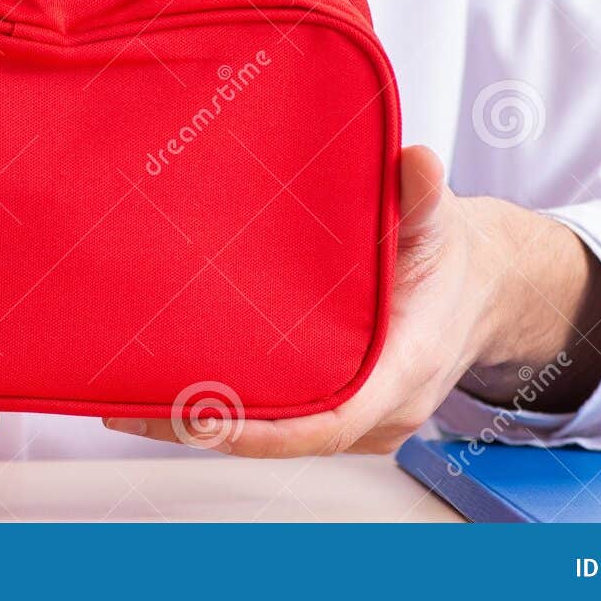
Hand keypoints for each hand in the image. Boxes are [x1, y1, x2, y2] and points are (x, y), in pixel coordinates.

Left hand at [101, 145, 600, 456]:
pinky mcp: (338, 412)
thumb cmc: (450, 261)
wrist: (479, 290)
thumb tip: (416, 162)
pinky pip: (279, 423)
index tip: (198, 416)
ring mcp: (357, 419)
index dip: (259, 429)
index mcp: (399, 372)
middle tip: (125, 400)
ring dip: (202, 423)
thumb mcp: (440, 225)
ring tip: (122, 397)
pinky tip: (165, 389)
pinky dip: (225, 412)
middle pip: (283, 438)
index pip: (326, 423)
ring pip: (275, 436)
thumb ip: (423, 197)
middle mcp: (376, 411)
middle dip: (203, 427)